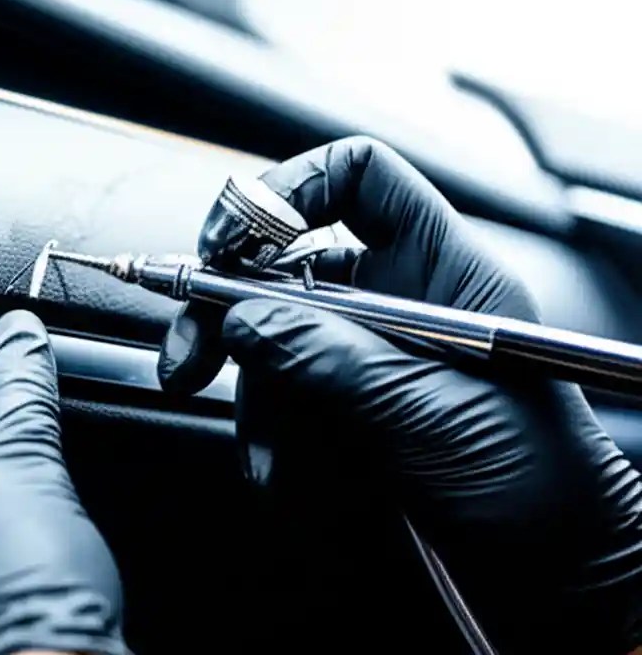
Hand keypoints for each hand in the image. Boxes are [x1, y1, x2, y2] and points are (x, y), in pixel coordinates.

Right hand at [158, 136, 641, 651]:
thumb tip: (241, 320)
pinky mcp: (348, 401)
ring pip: (271, 335)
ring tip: (259, 449)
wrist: (549, 560)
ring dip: (248, 391)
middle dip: (226, 305)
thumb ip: (328, 356)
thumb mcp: (425, 406)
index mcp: (440, 266)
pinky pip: (281, 393)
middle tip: (189, 350)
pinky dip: (268, 431)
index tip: (230, 241)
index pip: (358, 178)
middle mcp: (398, 295)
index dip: (290, 189)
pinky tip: (279, 470)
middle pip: (287, 260)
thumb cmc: (530, 477)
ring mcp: (368, 349)